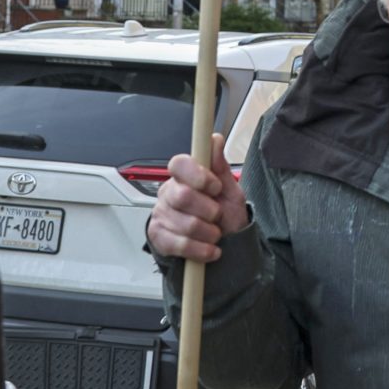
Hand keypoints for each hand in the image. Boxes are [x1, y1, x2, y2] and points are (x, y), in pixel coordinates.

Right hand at [147, 133, 247, 261]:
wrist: (225, 244)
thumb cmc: (225, 214)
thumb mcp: (230, 190)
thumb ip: (220, 166)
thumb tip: (214, 139)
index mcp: (184, 177)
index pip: (179, 164)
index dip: (198, 175)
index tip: (216, 186)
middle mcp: (168, 193)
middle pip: (182, 196)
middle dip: (208, 210)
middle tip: (218, 215)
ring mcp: (161, 215)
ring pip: (184, 224)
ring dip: (208, 232)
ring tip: (215, 233)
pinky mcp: (158, 237)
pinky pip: (178, 244)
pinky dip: (200, 249)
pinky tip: (209, 249)